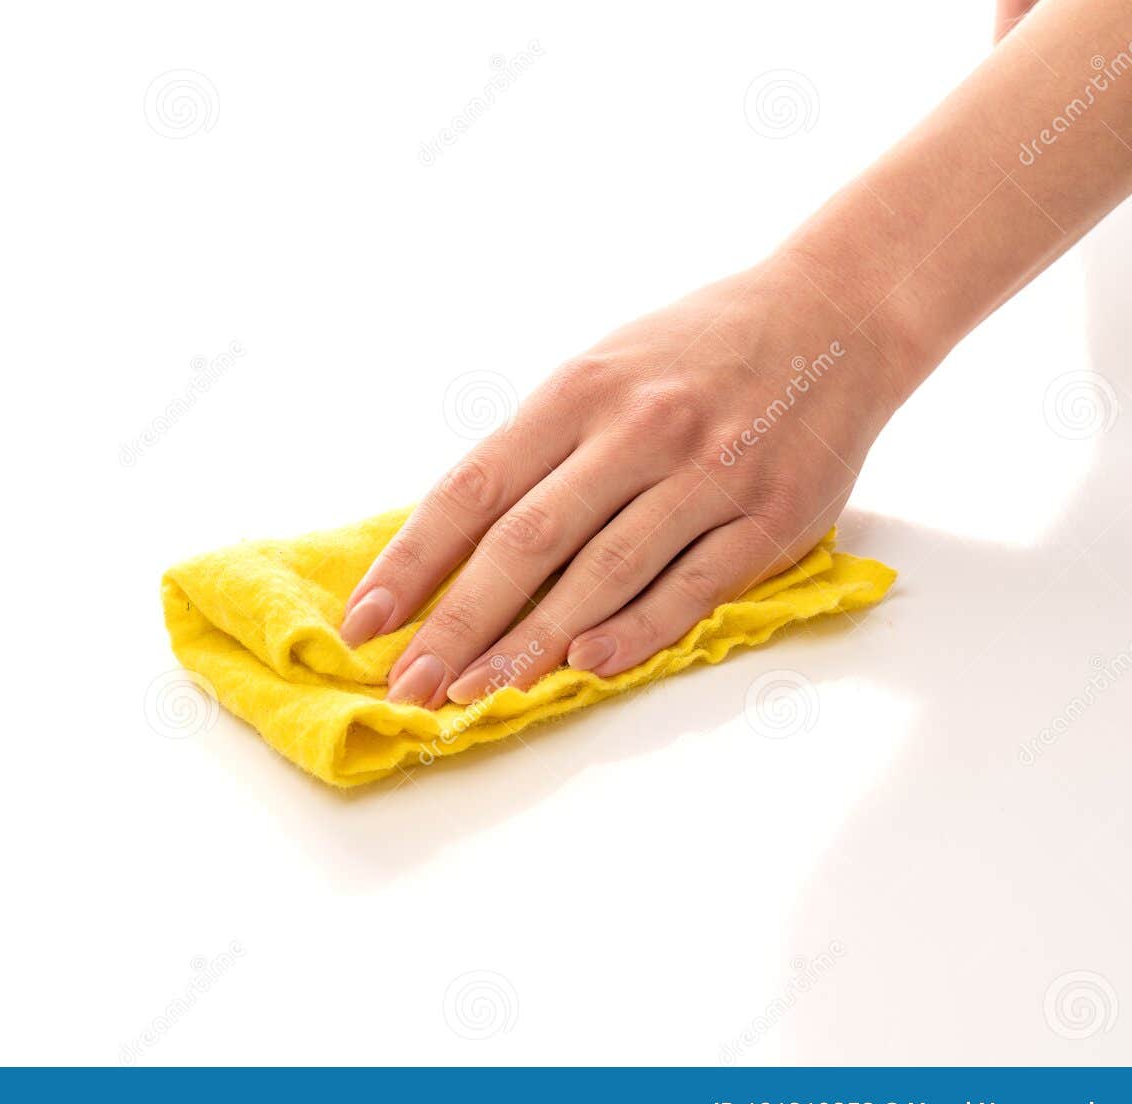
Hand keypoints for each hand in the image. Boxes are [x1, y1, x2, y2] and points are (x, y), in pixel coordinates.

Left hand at [339, 254, 922, 707]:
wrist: (837, 313)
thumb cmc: (696, 352)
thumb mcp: (602, 371)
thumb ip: (539, 452)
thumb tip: (456, 548)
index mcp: (579, 391)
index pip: (471, 490)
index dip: (412, 563)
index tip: (364, 622)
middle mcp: (638, 430)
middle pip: (526, 543)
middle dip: (457, 623)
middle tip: (408, 684)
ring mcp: (709, 474)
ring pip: (602, 574)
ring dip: (532, 644)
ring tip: (475, 694)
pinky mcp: (772, 517)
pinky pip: (692, 587)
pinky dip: (635, 632)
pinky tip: (583, 670)